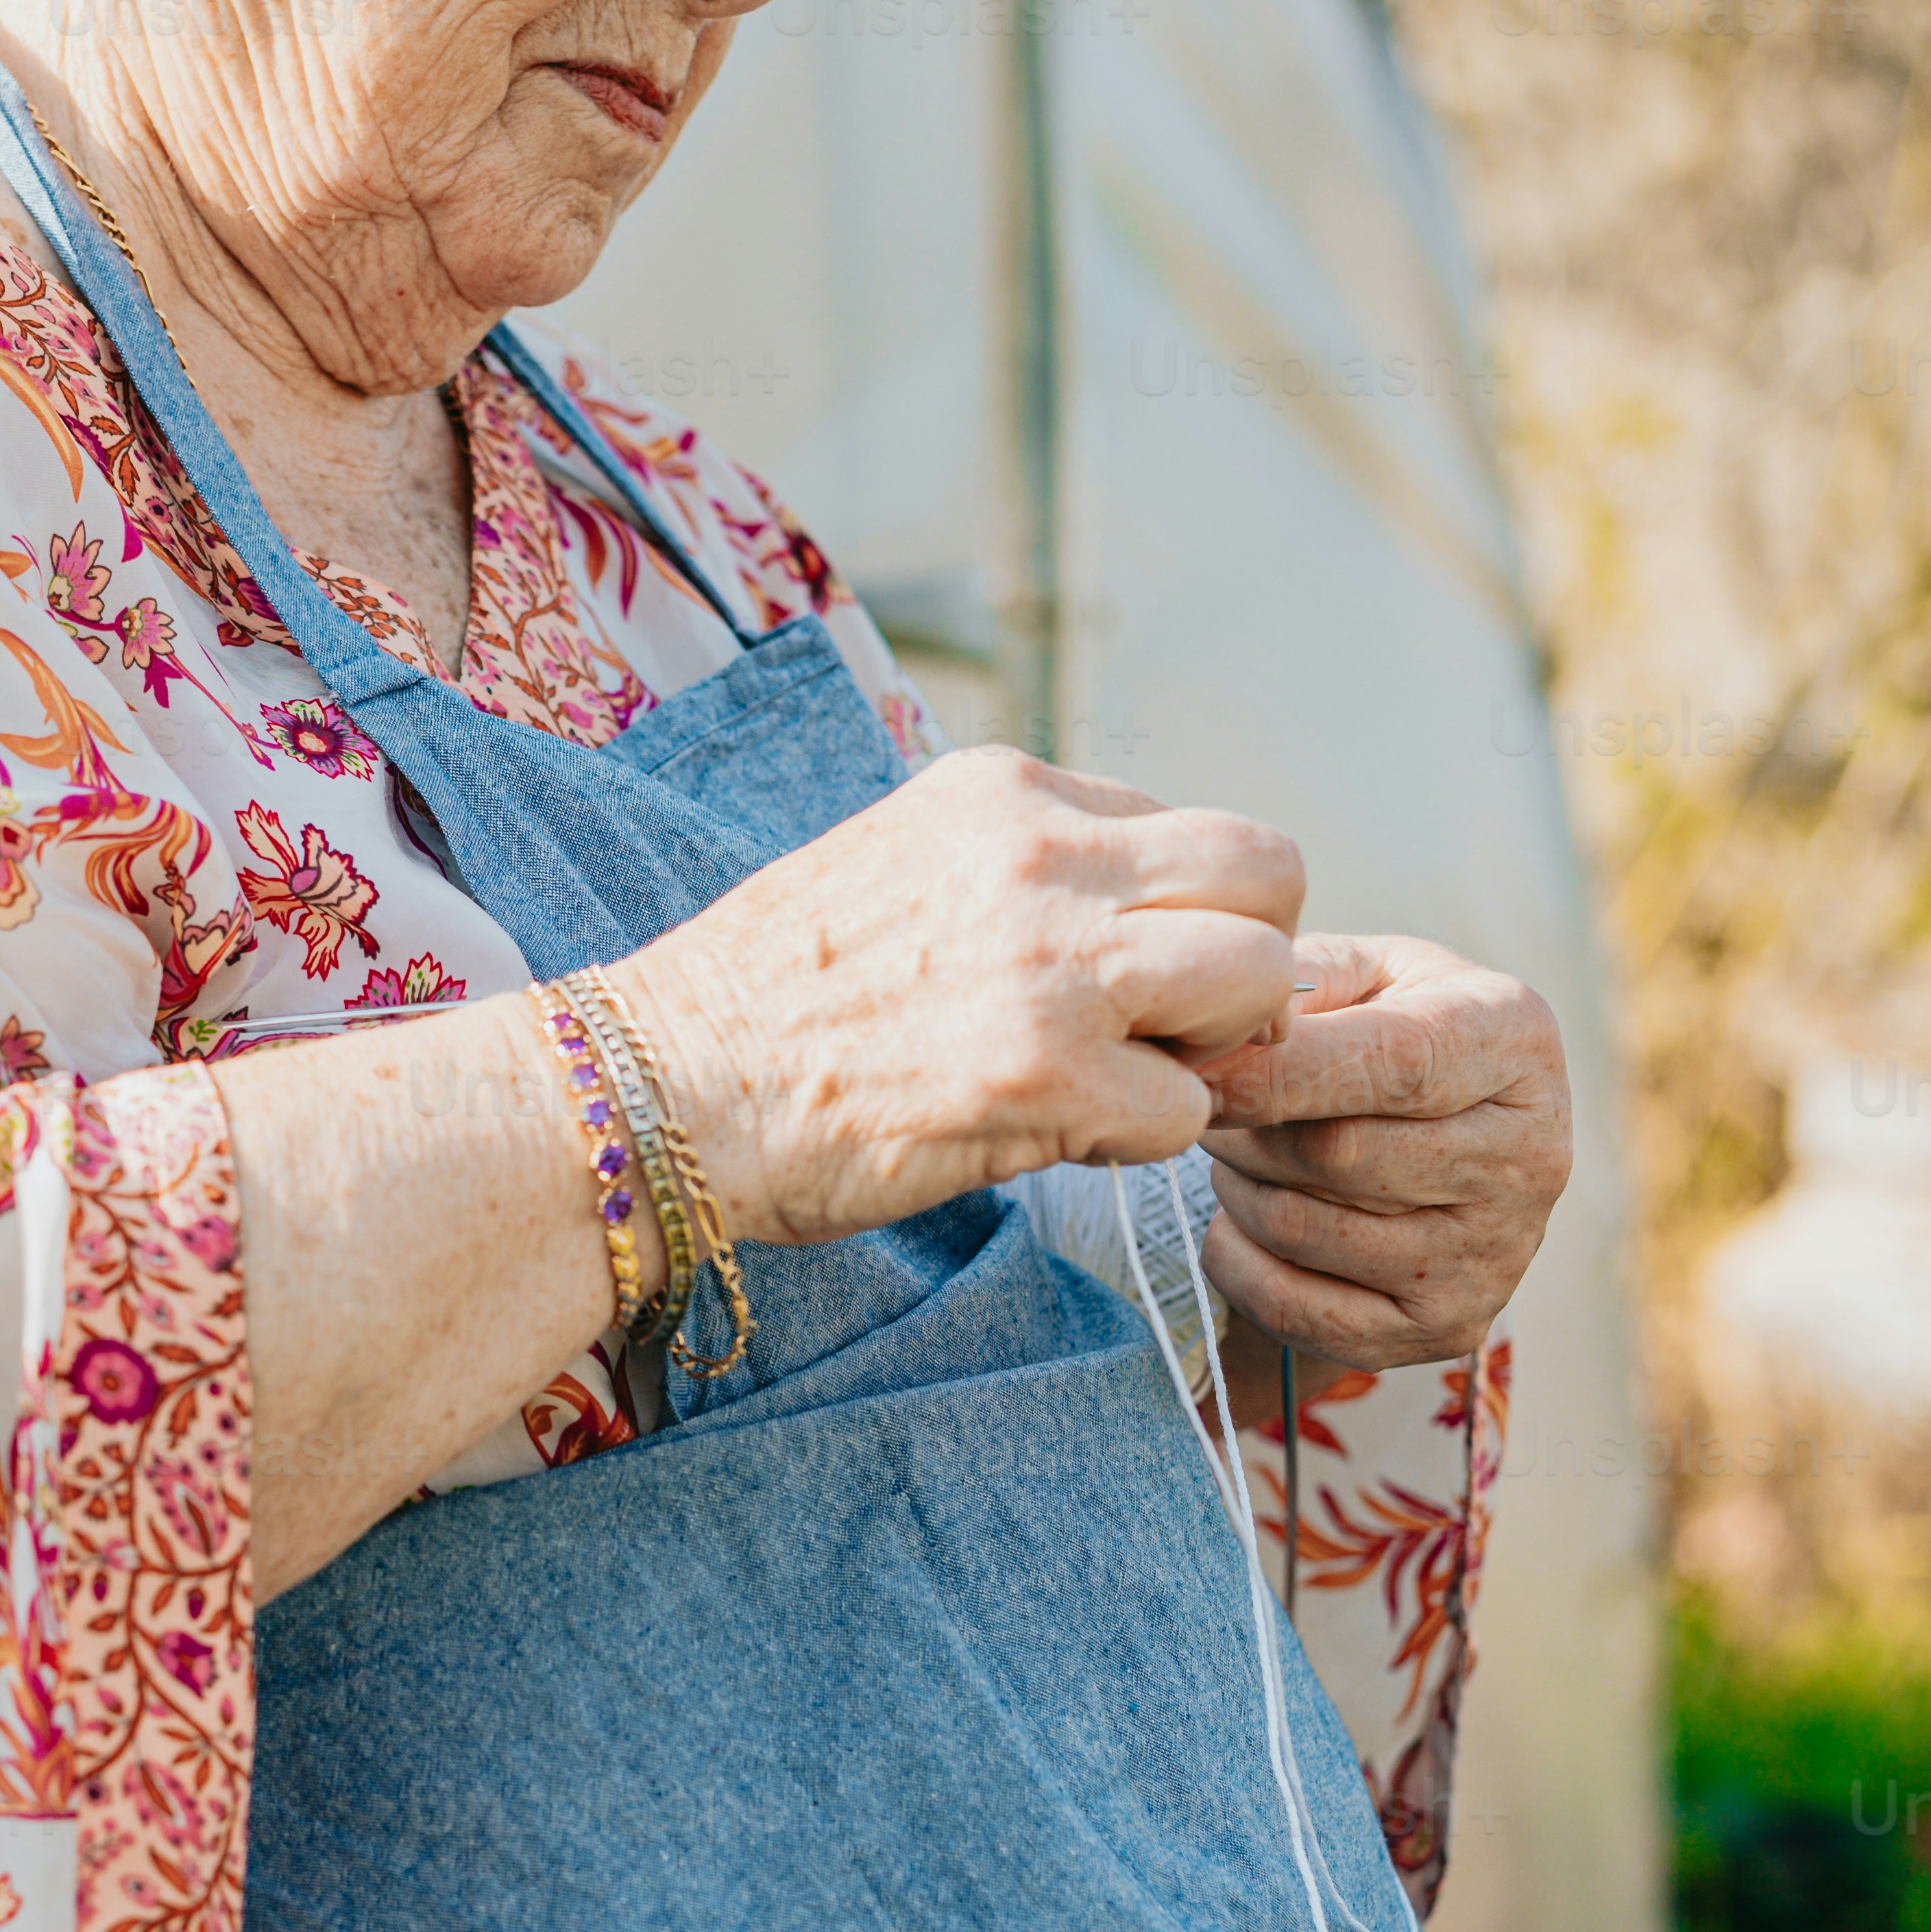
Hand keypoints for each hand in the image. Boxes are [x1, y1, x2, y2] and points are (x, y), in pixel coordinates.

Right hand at [622, 742, 1304, 1248]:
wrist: (660, 1086)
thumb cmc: (766, 996)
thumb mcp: (898, 860)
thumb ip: (1020, 865)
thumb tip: (1130, 914)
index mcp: (1005, 791)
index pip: (1190, 828)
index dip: (1182, 915)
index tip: (1121, 977)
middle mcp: (1044, 854)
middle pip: (1270, 874)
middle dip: (1243, 961)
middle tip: (1173, 1029)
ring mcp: (1055, 963)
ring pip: (1261, 982)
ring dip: (1211, 1050)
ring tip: (1117, 1083)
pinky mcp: (1050, 1074)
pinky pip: (1190, 1108)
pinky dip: (1138, 1140)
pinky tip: (1050, 1135)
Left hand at [1184, 931, 1570, 1372]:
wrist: (1450, 1143)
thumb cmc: (1388, 1034)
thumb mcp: (1363, 975)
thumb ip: (1296, 983)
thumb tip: (1218, 1037)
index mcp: (1514, 1040)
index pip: (1391, 1064)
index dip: (1277, 1072)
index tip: (1195, 1072)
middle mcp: (1529, 1154)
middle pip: (1335, 1153)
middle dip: (1244, 1130)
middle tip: (1212, 1107)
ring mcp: (1495, 1254)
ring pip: (1302, 1229)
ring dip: (1237, 1189)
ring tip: (1242, 1156)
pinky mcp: (1449, 1328)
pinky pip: (1292, 1307)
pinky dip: (1236, 1261)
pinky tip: (1244, 1222)